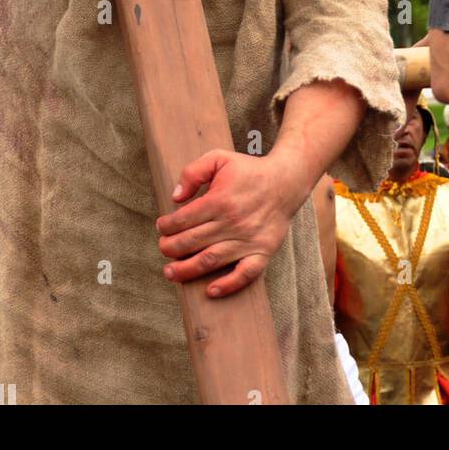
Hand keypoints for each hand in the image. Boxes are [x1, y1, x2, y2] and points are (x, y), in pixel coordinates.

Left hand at [156, 149, 300, 296]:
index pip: (183, 220)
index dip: (167, 226)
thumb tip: (175, 197)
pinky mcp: (262, 251)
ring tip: (171, 273)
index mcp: (220, 200)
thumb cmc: (249, 171)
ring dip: (187, 270)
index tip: (162, 227)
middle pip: (192, 242)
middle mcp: (232, 222)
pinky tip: (211, 291)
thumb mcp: (219, 159)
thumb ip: (193, 172)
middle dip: (171, 249)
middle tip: (163, 249)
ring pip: (211, 260)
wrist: (286, 181)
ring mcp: (248, 240)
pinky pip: (245, 274)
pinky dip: (228, 285)